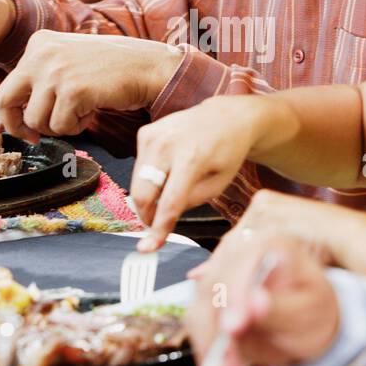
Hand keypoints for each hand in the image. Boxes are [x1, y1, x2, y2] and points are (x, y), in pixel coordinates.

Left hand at [0, 31, 182, 141]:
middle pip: (5, 101)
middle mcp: (41, 53)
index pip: (6, 86)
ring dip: (57, 126)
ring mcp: (56, 71)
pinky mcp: (73, 90)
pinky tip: (91, 111)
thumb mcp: (65, 70)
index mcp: (38, 43)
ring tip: (79, 112)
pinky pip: (60, 126)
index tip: (25, 128)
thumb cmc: (109, 70)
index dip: (10, 115)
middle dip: (19, 126)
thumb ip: (32, 91)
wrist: (148, 65)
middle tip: (37, 136)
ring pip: (35, 120)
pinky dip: (75, 127)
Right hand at [131, 96, 265, 248]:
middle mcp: (168, 144)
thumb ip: (191, 202)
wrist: (226, 117)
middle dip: (146, 216)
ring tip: (171, 189)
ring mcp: (154, 135)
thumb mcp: (219, 183)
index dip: (158, 229)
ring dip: (149, 196)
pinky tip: (169, 168)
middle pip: (142, 194)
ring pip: (137, 183)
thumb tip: (163, 217)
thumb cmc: (227, 152)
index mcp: (192, 158)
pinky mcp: (146, 132)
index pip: (169, 202)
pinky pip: (140, 167)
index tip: (148, 248)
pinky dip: (150, 177)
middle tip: (157, 224)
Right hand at [184, 231, 341, 365]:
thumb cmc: (315, 309)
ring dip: (213, 357)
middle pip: (211, 292)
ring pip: (199, 317)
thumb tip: (254, 303)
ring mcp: (218, 279)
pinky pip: (199, 334)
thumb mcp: (308, 310)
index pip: (239, 266)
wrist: (309, 323)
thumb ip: (281, 307)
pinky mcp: (208, 306)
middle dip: (219, 337)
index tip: (233, 329)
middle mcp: (237, 255)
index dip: (232, 297)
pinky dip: (210, 364)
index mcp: (267, 244)